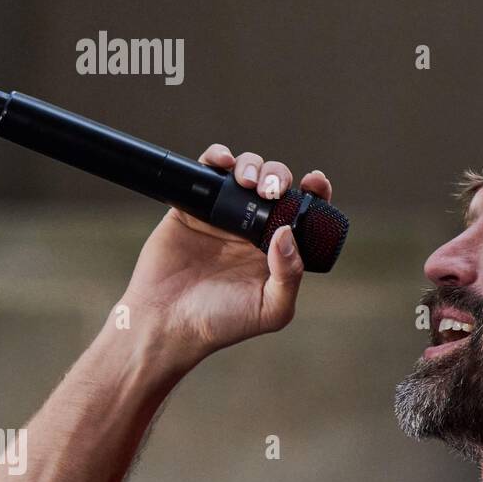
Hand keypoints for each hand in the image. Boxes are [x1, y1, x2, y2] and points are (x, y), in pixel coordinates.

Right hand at [120, 144, 334, 364]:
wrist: (167, 324)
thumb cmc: (222, 323)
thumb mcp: (271, 308)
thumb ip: (289, 274)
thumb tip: (287, 232)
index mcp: (279, 247)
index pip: (305, 211)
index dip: (315, 191)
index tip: (315, 182)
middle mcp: (254, 227)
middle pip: (277, 184)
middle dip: (279, 176)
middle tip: (271, 191)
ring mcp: (224, 215)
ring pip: (246, 172)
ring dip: (252, 166)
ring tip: (247, 183)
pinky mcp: (193, 207)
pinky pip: (209, 171)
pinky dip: (218, 157)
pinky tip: (223, 163)